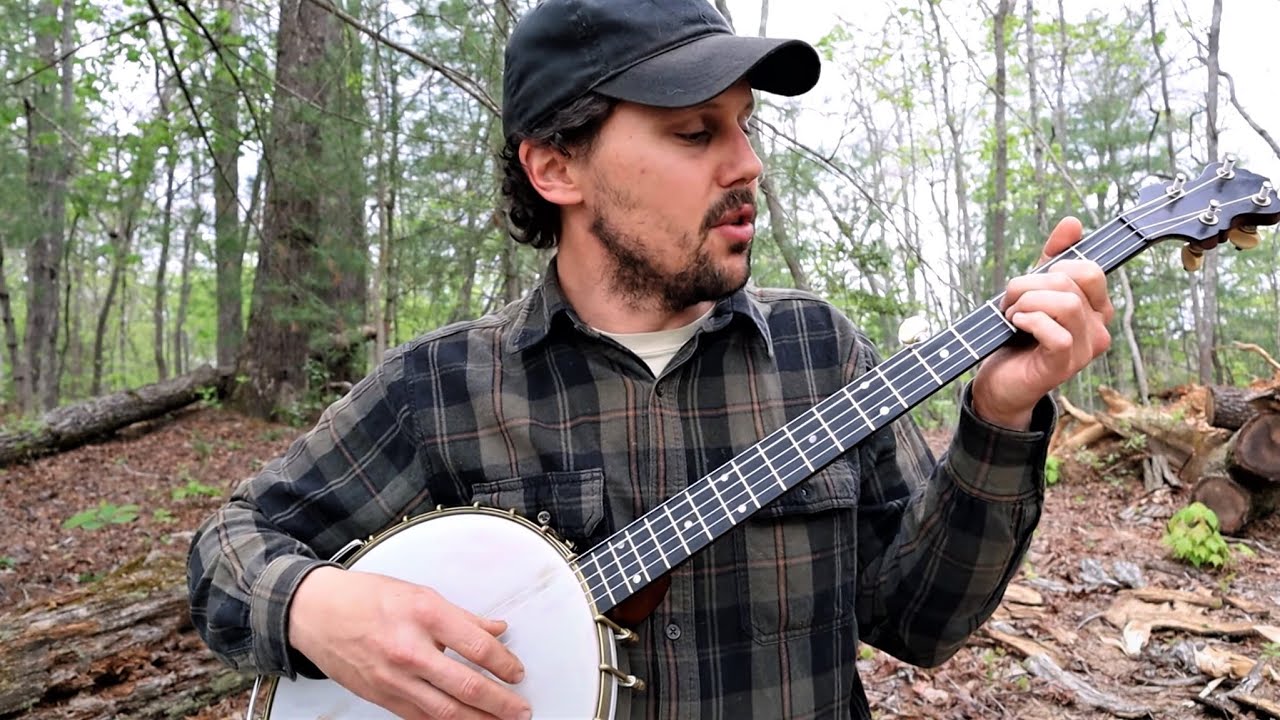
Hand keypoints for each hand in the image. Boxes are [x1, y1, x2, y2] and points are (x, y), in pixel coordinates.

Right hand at [288, 567, 530, 719]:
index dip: (505, 664)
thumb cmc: (364, 598)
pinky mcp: (381, 697)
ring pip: (445, 711)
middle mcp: (410, 650)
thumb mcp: (419, 594)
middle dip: (500, 703)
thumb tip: (496, 630)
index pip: (478, 648)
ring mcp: (394, 678)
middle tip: (520, 710)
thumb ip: (462, 618)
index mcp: (425, 615)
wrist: (315, 612)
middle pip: (466, 686)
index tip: (517, 672)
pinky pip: (420, 717)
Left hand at [971, 217, 1113, 429]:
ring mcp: (1085, 348)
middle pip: (1072, 282)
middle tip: (1011, 303)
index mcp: (1095, 307)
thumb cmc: (1018, 337)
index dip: (1053, 268)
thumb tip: (1073, 223)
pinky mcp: (1066, 364)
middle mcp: (1098, 327)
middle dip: (1030, 284)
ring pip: (1066, 304)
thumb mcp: (1034, 291)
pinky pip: (1056, 332)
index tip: (1029, 284)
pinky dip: (1030, 322)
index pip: (1089, 269)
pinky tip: (1017, 327)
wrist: (1000, 381)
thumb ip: (1052, 259)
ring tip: (1013, 316)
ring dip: (1026, 303)